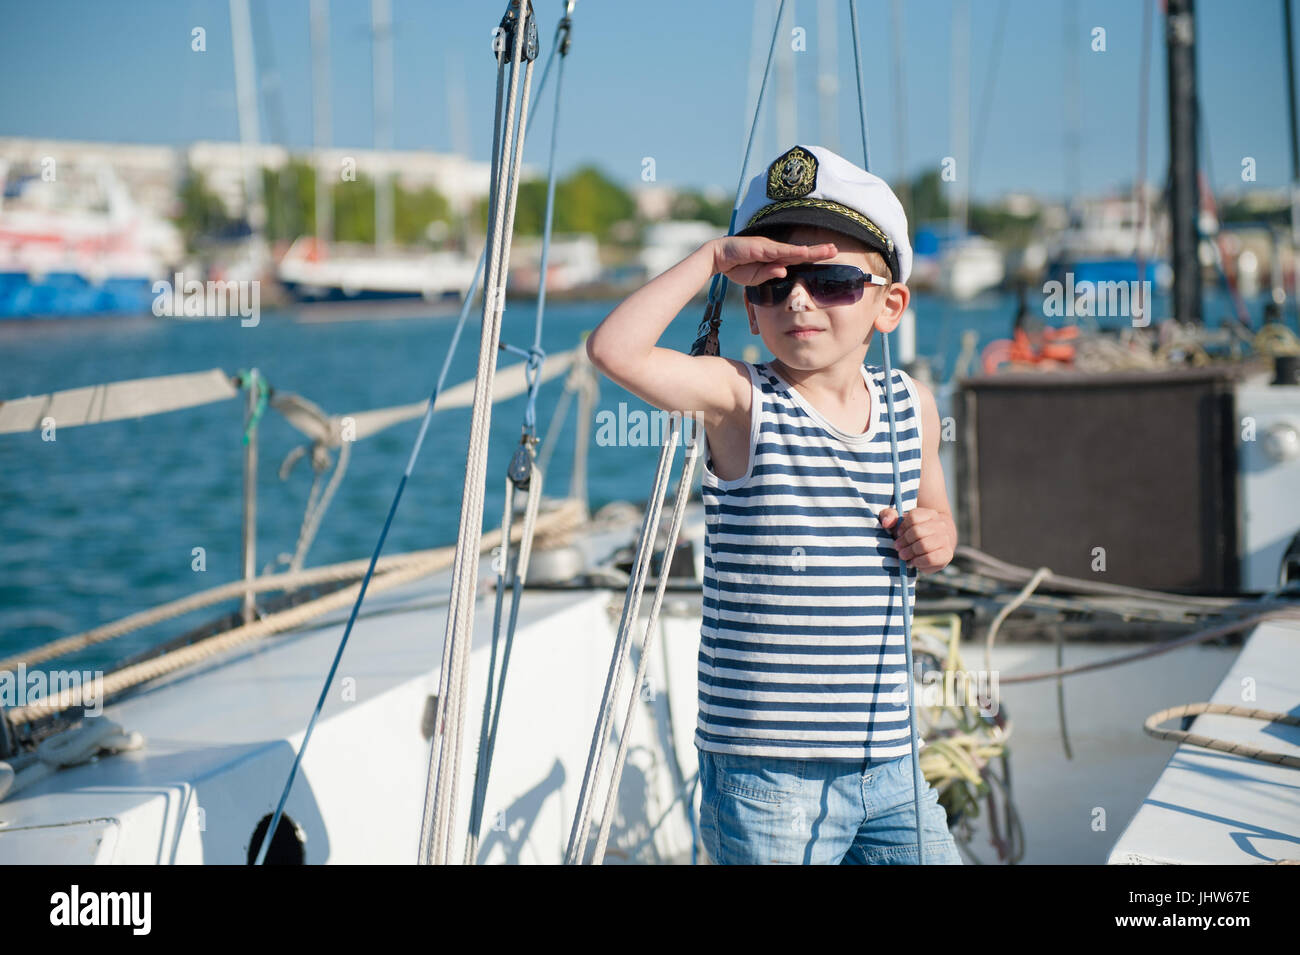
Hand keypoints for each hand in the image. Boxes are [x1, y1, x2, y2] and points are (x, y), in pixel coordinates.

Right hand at [707, 236, 837, 286]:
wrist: (718, 257)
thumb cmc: (737, 267)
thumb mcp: (755, 278)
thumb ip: (769, 275)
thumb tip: (784, 272)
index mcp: (775, 258)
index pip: (798, 258)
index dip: (813, 257)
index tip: (829, 256)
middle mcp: (775, 250)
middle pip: (801, 251)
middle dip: (819, 251)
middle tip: (836, 249)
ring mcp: (769, 247)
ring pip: (795, 250)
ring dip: (812, 251)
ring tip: (829, 250)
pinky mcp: (761, 247)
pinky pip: (780, 251)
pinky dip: (793, 252)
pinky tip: (805, 252)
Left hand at [878, 506, 954, 573]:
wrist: (932, 547)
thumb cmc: (910, 533)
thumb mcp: (898, 522)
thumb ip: (889, 516)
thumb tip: (887, 522)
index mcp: (930, 514)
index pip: (914, 517)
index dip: (902, 527)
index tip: (898, 534)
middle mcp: (941, 524)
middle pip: (917, 531)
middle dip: (904, 542)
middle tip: (898, 548)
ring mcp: (946, 539)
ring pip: (924, 545)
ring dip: (910, 552)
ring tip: (904, 555)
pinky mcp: (947, 555)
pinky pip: (931, 558)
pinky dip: (919, 562)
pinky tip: (915, 561)